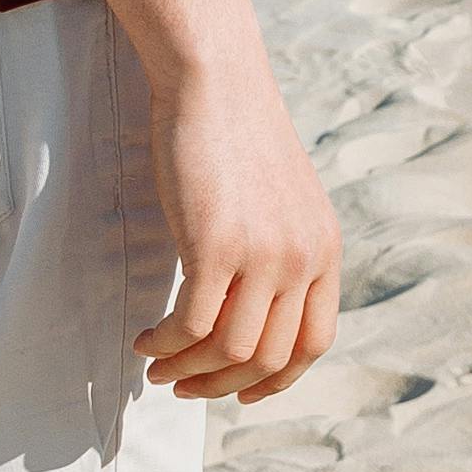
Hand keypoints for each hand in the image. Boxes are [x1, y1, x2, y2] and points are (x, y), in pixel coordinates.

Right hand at [139, 41, 343, 402]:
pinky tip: (146, 339)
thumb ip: (280, 252)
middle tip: (183, 384)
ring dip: (188, 371)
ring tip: (157, 364)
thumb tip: (251, 310)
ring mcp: (265, 255)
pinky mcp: (217, 247)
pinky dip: (165, 345)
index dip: (276, 380)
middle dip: (222, 385)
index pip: (314, 343)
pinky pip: (192, 328)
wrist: (216, 80)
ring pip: (231, 353)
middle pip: (271, 359)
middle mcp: (304, 258)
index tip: (239, 391)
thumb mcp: (281, 201)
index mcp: (326, 250)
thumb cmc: (236, 136)